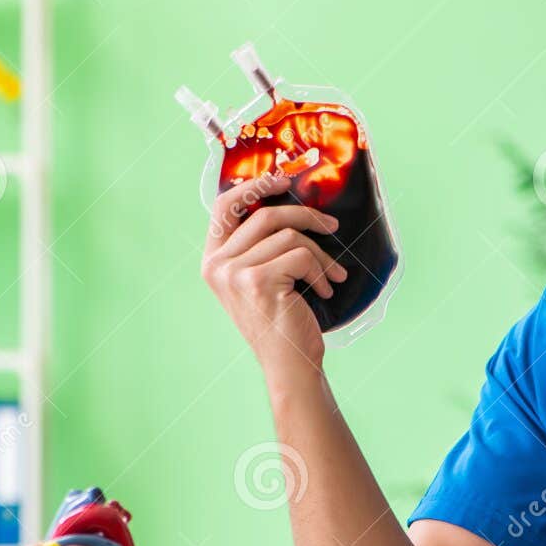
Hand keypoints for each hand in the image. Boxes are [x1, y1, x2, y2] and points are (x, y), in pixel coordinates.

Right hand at [201, 171, 346, 378]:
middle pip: (264, 214)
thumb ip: (260, 246)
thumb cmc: (282, 322)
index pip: (224, 206)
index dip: (255, 186)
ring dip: (320, 254)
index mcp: (213, 261)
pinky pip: (301, 255)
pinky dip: (322, 271)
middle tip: (332, 226)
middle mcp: (217, 265)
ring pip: (288, 235)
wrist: (289, 364)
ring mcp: (234, 273)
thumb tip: (289, 203)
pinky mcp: (258, 281)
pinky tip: (326, 290)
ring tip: (332, 275)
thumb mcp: (261, 279)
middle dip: (306, 216)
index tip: (284, 181)